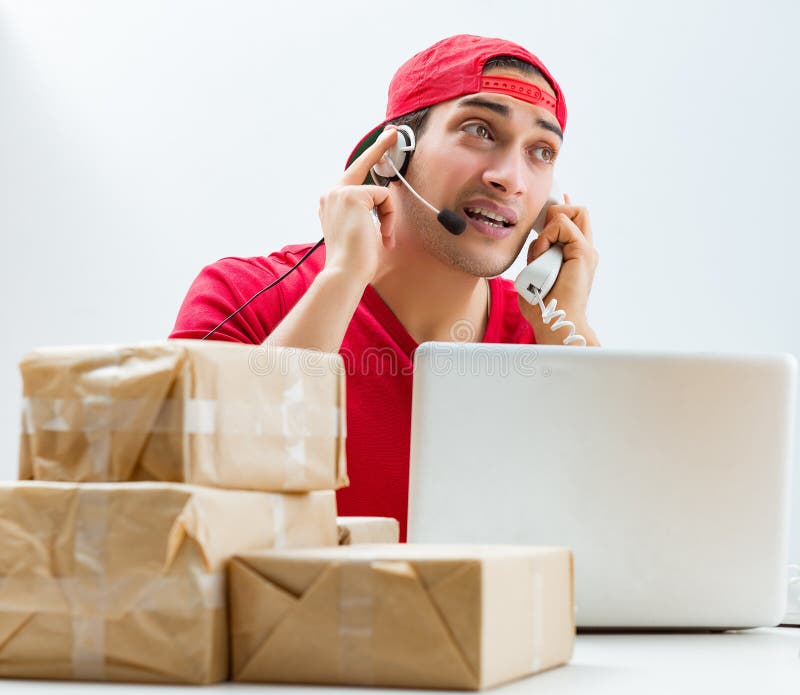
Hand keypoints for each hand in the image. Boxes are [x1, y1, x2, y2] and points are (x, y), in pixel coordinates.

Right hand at [318, 127, 398, 284]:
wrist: (346, 271)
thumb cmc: (355, 259)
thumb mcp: (360, 230)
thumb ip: (365, 211)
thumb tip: (382, 197)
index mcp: (330, 203)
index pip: (352, 175)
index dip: (368, 157)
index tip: (381, 141)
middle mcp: (330, 194)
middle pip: (362, 164)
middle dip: (380, 147)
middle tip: (394, 131)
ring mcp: (339, 192)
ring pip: (379, 192)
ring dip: (387, 216)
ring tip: (382, 237)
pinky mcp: (353, 194)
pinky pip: (384, 198)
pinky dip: (389, 218)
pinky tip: (380, 235)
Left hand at [517, 194, 599, 343]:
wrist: (557, 322)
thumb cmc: (543, 308)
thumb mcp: (535, 274)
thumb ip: (537, 257)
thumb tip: (535, 245)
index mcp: (576, 257)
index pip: (575, 220)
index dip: (562, 208)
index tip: (550, 203)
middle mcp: (585, 251)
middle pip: (578, 211)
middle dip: (555, 212)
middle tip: (540, 237)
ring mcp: (586, 251)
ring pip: (574, 212)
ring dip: (549, 229)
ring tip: (541, 256)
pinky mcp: (582, 252)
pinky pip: (562, 225)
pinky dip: (546, 238)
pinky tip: (543, 257)